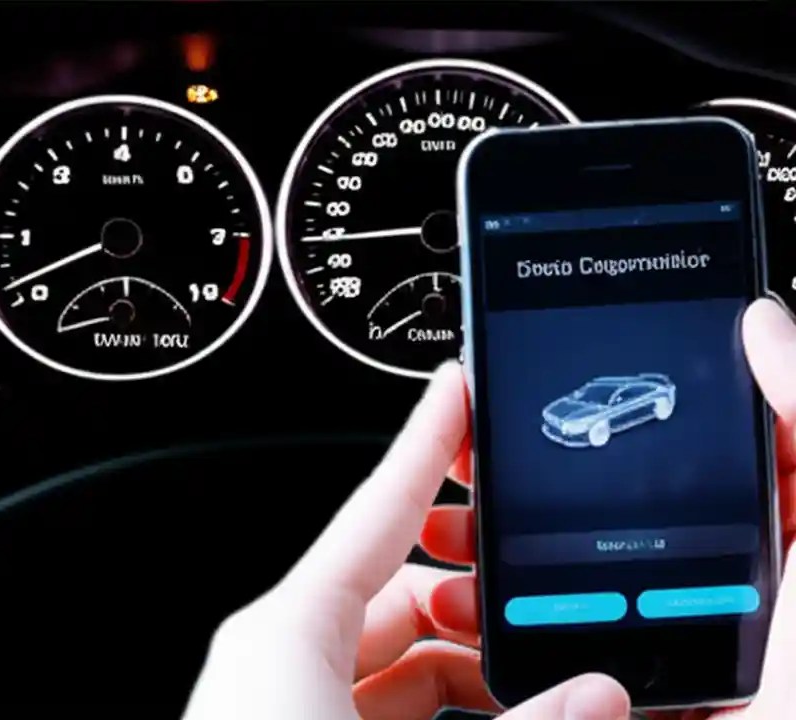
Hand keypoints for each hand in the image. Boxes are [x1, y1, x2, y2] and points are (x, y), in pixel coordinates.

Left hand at [182, 362, 630, 719]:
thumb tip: (591, 697)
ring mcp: (278, 701)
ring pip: (390, 655)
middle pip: (396, 591)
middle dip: (479, 597)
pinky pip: (372, 701)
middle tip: (554, 608)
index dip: (424, 444)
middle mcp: (276, 656)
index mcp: (285, 630)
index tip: (457, 391)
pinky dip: (433, 707)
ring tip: (543, 689)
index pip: (374, 508)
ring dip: (466, 665)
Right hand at [421, 298, 795, 718]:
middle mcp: (707, 584)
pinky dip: (497, 626)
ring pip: (560, 580)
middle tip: (469, 463)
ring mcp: (663, 641)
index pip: (677, 456)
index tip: (535, 399)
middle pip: (597, 513)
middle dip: (519, 486)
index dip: (606, 425)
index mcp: (766, 540)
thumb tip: (764, 322)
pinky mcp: (626, 694)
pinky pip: (551, 648)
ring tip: (451, 536)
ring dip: (493, 555)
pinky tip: (463, 607)